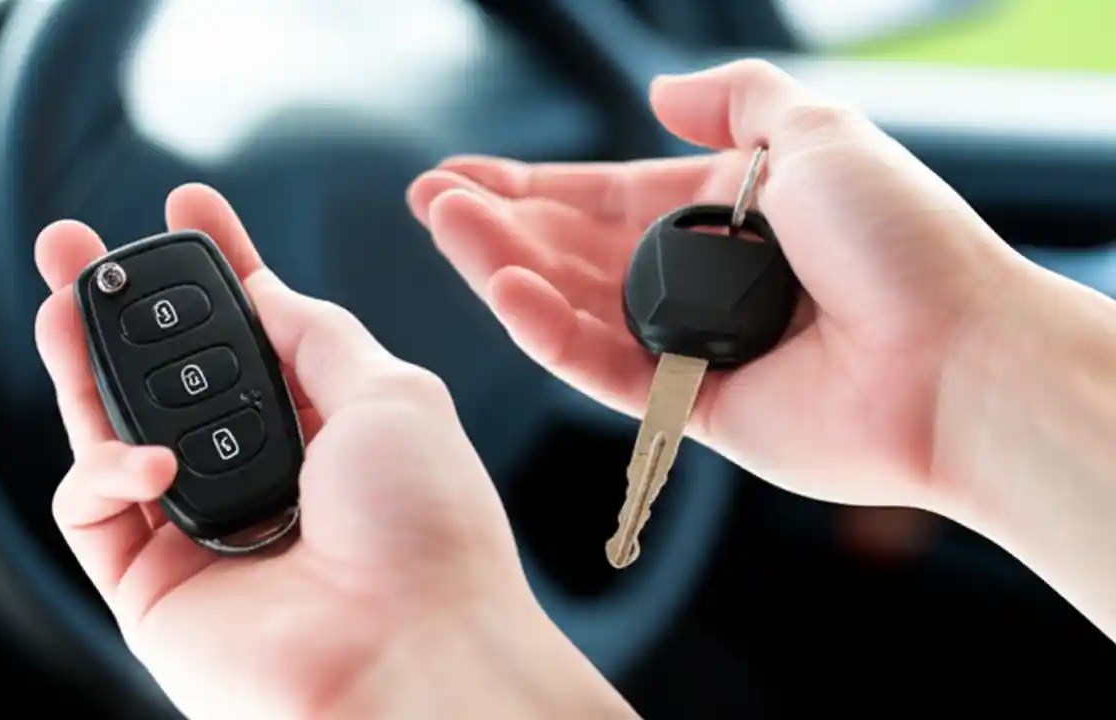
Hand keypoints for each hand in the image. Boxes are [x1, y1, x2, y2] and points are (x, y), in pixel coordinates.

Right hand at [34, 184, 634, 718]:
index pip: (252, 333)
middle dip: (124, 308)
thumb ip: (316, 333)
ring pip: (114, 432)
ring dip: (79, 363)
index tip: (190, 207)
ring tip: (61, 300)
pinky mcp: (152, 587)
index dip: (217, 269)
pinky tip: (145, 462)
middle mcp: (259, 474)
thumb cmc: (428, 528)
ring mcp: (202, 530)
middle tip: (81, 244)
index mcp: (323, 428)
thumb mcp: (389, 394)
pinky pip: (94, 510)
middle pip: (168, 377)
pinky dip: (106, 472)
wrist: (413, 656)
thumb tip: (264, 286)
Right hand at [406, 59, 1025, 512]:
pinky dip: (546, 331)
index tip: (468, 173)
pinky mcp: (687, 406)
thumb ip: (737, 98)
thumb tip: (660, 90)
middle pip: (575, 250)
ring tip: (446, 226)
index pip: (608, 196)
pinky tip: (502, 289)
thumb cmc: (902, 240)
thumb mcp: (820, 128)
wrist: (955, 355)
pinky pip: (600, 367)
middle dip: (500, 223)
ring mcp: (689, 346)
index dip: (535, 184)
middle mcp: (700, 281)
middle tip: (433, 199)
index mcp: (726, 214)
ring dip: (504, 266)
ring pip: (572, 305)